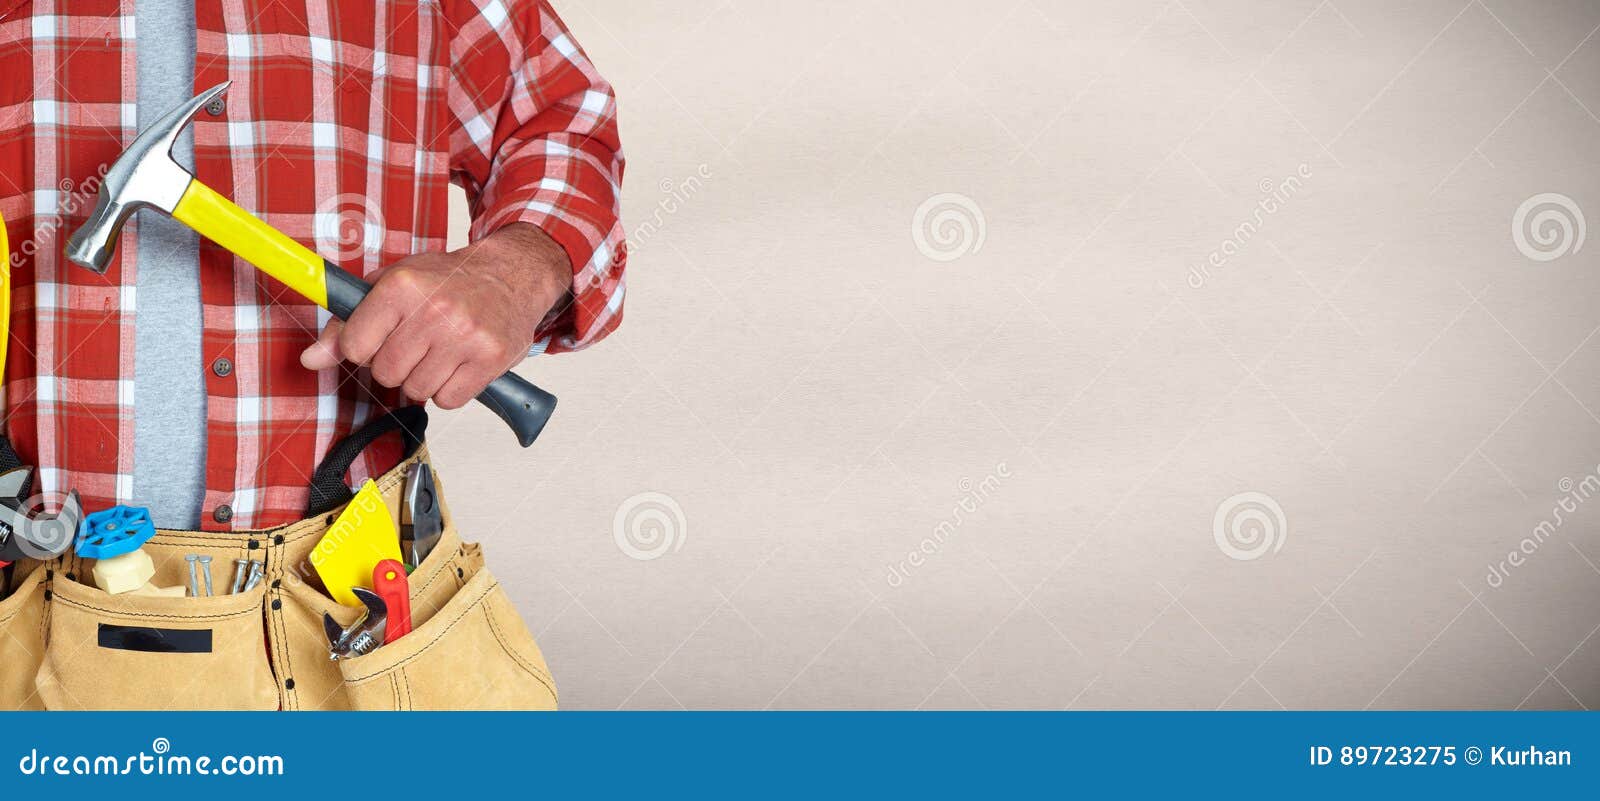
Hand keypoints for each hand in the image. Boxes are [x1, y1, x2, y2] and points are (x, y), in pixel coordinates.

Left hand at [300, 223, 571, 407]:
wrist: (511, 275)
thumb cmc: (448, 281)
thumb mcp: (393, 286)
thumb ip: (349, 323)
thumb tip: (310, 360)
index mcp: (402, 285)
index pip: (354, 346)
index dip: (363, 349)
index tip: (380, 338)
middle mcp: (434, 309)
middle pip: (385, 373)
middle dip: (395, 366)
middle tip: (416, 345)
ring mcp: (465, 336)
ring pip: (416, 390)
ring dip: (423, 380)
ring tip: (439, 353)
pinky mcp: (490, 359)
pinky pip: (448, 400)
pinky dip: (450, 390)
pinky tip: (459, 365)